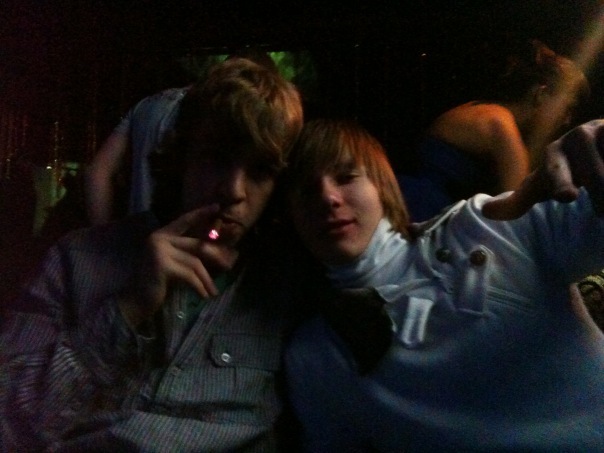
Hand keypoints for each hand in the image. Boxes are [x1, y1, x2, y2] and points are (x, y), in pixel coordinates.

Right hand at [120, 205, 238, 325]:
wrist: (137, 301)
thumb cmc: (158, 283)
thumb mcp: (174, 263)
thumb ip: (188, 253)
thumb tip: (217, 252)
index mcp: (161, 235)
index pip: (184, 220)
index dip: (201, 213)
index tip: (217, 206)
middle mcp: (159, 238)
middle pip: (196, 245)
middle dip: (215, 257)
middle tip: (228, 267)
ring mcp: (159, 250)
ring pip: (194, 263)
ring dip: (206, 279)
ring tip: (213, 292)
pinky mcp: (161, 265)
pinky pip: (188, 275)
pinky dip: (199, 286)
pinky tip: (204, 296)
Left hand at [483, 120, 603, 219]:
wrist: (600, 139)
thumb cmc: (568, 168)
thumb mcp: (544, 182)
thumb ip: (520, 199)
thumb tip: (486, 211)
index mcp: (555, 152)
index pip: (554, 170)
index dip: (559, 181)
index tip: (567, 197)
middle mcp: (580, 137)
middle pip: (595, 173)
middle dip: (600, 189)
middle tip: (602, 213)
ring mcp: (603, 129)